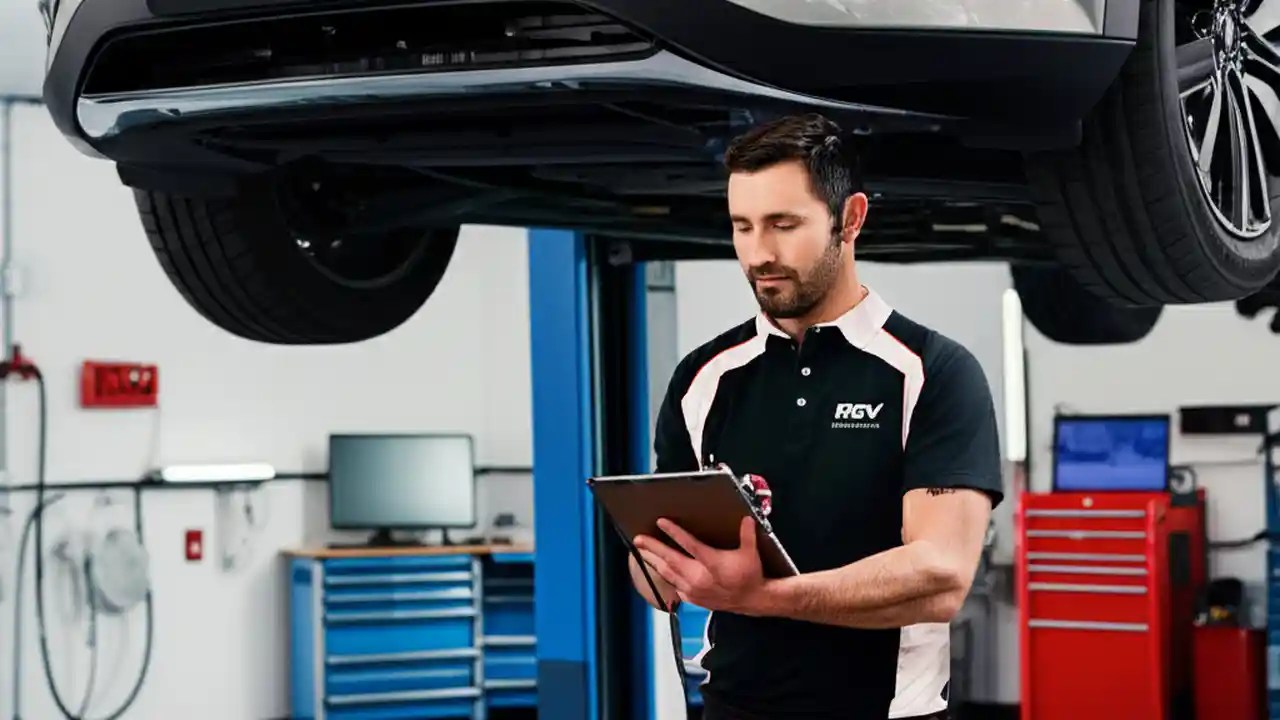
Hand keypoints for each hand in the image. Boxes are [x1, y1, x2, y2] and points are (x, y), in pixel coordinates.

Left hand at [633, 517, 766, 614]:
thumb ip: (747, 534)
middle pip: (671, 560)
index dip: (674, 533)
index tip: (661, 522)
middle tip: (639, 539)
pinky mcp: (693, 598)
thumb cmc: (749, 576)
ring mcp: (694, 589)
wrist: (752, 600)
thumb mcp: (750, 553)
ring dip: (654, 562)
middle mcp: (700, 577)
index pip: (689, 545)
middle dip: (653, 548)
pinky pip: (674, 586)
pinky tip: (658, 570)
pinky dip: (664, 577)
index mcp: (713, 563)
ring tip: (641, 552)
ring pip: (668, 574)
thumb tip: (746, 519)